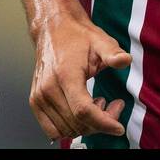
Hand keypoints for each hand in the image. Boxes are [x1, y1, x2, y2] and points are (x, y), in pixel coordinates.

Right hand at [29, 10, 131, 140]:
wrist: (53, 30)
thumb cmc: (76, 36)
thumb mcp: (100, 41)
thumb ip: (113, 53)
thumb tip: (125, 60)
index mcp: (65, 74)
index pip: (83, 110)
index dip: (104, 123)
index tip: (118, 127)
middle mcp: (48, 88)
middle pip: (77, 123)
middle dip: (101, 123)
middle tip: (114, 107)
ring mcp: (39, 97)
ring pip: (66, 130)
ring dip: (86, 126)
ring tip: (97, 105)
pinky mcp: (35, 101)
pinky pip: (52, 130)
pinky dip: (70, 128)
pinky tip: (81, 112)